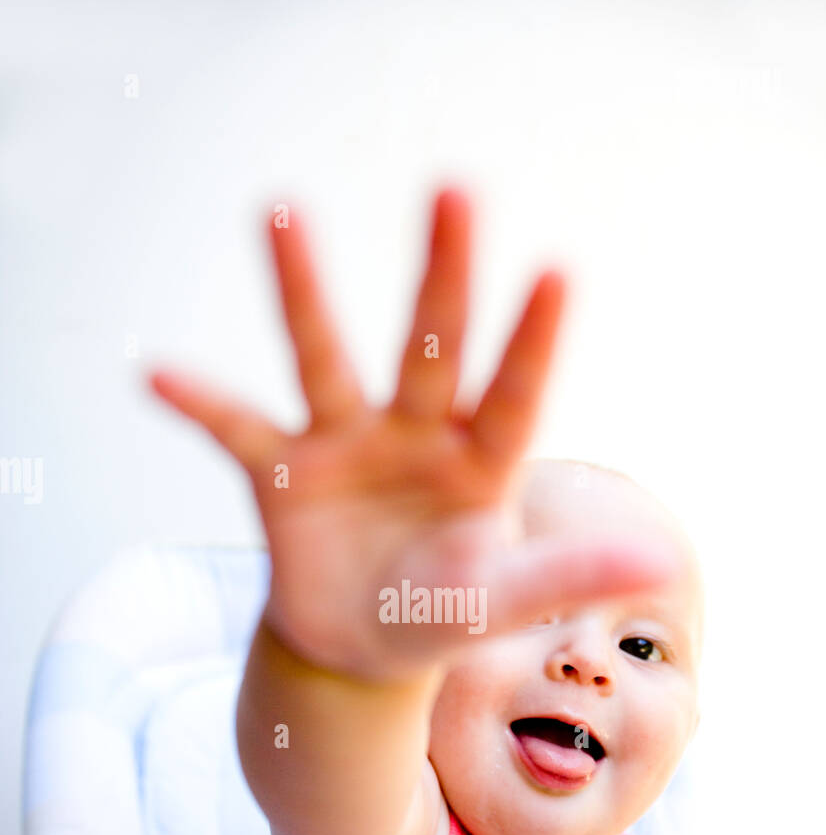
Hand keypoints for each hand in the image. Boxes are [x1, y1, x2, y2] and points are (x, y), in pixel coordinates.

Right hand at [147, 188, 670, 679]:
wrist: (359, 645)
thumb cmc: (441, 610)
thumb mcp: (500, 600)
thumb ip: (565, 577)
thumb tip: (660, 564)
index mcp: (481, 459)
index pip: (515, 394)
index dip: (533, 342)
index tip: (559, 271)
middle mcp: (415, 430)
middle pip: (431, 345)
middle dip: (443, 274)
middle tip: (457, 189)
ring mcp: (346, 442)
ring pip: (325, 357)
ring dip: (303, 291)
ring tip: (283, 210)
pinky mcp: (283, 470)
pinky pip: (237, 429)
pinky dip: (200, 404)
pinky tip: (156, 373)